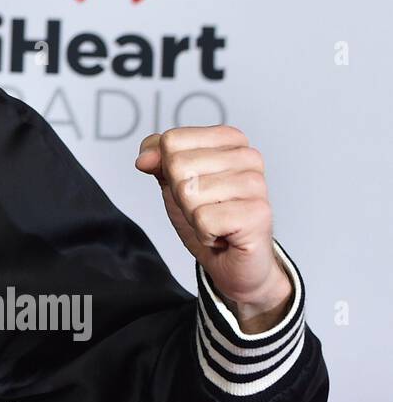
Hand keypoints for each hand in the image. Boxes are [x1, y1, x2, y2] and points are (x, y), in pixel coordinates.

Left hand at [135, 125, 291, 331]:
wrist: (232, 261)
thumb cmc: (209, 217)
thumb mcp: (173, 181)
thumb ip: (157, 159)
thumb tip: (144, 158)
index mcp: (230, 140)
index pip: (172, 140)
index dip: (169, 170)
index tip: (192, 187)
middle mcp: (249, 157)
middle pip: (177, 165)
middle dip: (181, 196)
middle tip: (204, 208)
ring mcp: (257, 185)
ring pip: (189, 192)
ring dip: (193, 216)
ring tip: (216, 221)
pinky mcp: (258, 214)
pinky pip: (203, 219)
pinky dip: (205, 233)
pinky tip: (224, 235)